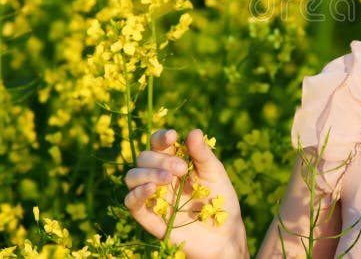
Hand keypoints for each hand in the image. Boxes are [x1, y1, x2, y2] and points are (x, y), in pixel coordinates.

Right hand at [125, 129, 247, 258]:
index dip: (161, 138)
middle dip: (160, 159)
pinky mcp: (148, 217)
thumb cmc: (220, 200)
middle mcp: (160, 176)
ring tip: (168, 178)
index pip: (158, 144)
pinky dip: (137, 193)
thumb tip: (193, 131)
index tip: (172, 136)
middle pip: (144, 158)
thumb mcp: (215, 174)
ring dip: (147, 173)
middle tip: (183, 168)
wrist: (223, 235)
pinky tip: (151, 189)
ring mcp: (153, 196)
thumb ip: (203, 154)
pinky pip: (131, 203)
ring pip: (132, 177)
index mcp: (175, 161)